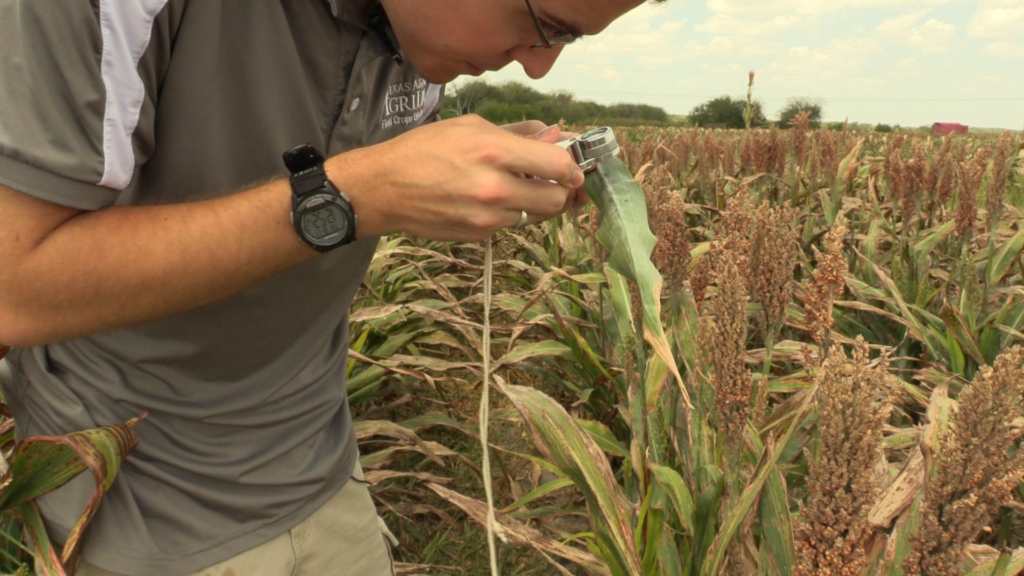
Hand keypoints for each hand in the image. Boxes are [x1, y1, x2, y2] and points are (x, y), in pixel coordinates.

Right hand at [332, 115, 584, 241]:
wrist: (384, 188)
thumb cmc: (424, 150)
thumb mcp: (471, 126)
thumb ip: (518, 134)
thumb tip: (554, 135)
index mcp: (493, 151)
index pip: (558, 165)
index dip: (572, 166)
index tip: (572, 165)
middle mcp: (494, 188)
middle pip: (556, 199)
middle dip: (561, 190)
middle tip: (553, 180)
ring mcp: (487, 217)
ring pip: (536, 215)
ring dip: (536, 202)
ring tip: (518, 185)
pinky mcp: (478, 235)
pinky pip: (511, 224)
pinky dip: (511, 212)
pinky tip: (491, 199)